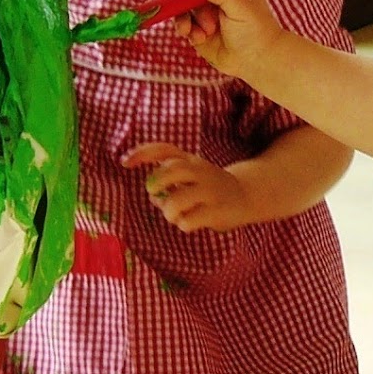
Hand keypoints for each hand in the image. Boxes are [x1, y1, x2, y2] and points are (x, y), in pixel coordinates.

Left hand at [122, 142, 255, 232]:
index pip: (164, 149)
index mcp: (191, 161)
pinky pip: (189, 220)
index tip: (124, 162)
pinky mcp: (216, 211)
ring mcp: (209, 191)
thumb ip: (170, 182)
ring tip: (173, 215)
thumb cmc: (210, 188)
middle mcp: (200, 171)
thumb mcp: (192, 177)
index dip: (143, 154)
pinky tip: (189, 223)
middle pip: (172, 169)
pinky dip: (183, 224)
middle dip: (157, 182)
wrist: (248, 195)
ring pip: (176, 200)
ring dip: (168, 211)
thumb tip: (153, 196)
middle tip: (154, 193)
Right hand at [173, 0, 284, 80]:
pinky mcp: (198, 29)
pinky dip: (188, 30)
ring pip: (184, 8)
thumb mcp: (244, 9)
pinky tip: (200, 38)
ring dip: (187, 19)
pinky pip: (184, 25)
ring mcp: (206, 13)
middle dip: (188, 2)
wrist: (258, 61)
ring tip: (202, 33)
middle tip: (188, 12)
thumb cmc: (257, 32)